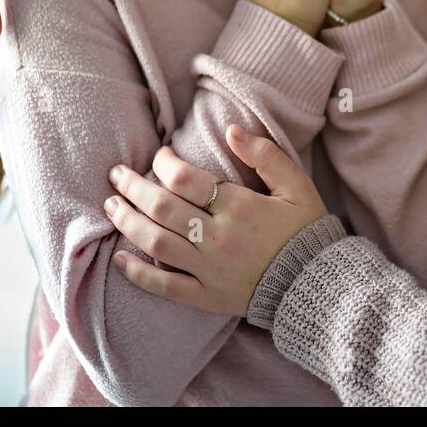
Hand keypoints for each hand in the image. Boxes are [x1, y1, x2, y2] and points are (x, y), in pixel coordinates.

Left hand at [104, 126, 327, 317]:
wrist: (316, 284)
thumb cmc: (305, 231)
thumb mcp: (297, 186)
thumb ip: (266, 155)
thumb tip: (231, 130)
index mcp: (240, 207)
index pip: (186, 179)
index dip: (164, 163)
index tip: (160, 155)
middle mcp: (219, 237)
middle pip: (163, 208)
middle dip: (133, 187)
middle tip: (116, 175)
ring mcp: (210, 269)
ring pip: (157, 243)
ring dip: (128, 222)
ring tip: (111, 206)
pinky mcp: (206, 296)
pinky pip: (165, 286)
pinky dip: (138, 274)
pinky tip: (118, 259)